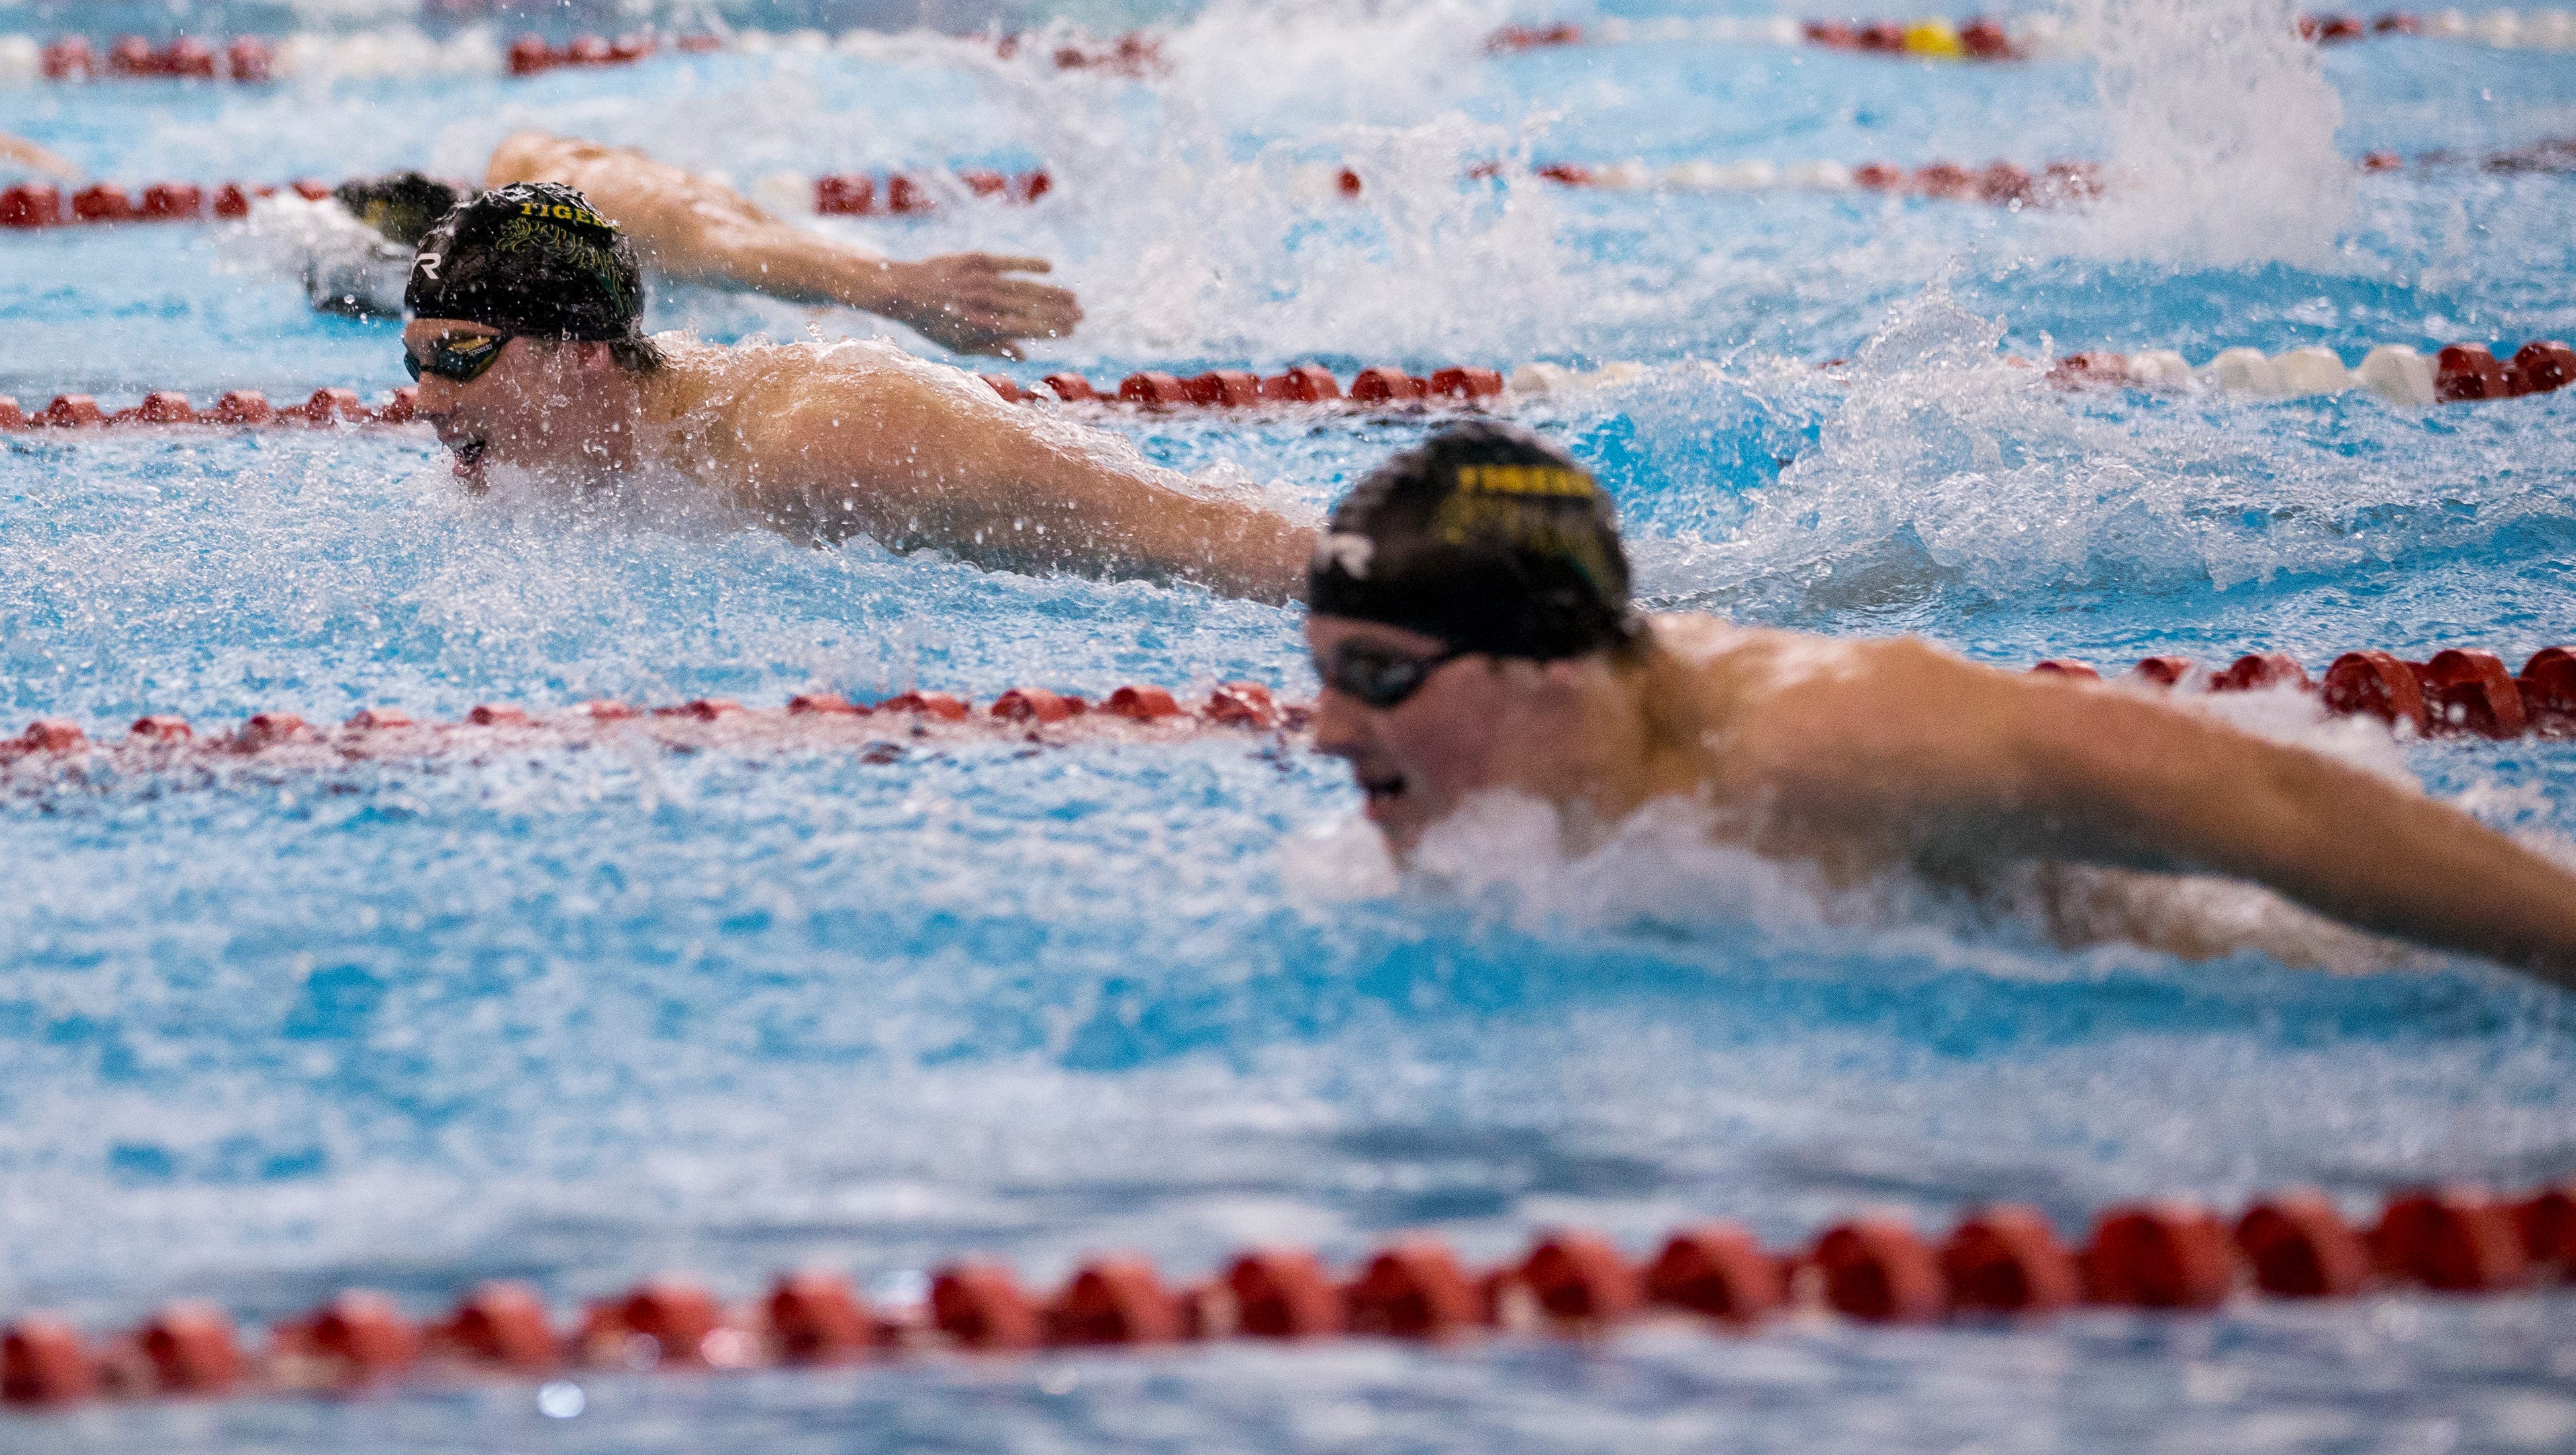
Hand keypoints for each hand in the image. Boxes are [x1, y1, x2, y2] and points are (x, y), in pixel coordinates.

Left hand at [876, 254, 1081, 359]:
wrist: (902, 290)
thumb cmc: (932, 323)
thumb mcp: (959, 345)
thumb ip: (992, 349)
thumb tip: (1024, 356)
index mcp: (982, 327)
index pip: (1026, 327)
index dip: (1052, 328)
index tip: (1071, 329)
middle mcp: (985, 303)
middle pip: (1032, 307)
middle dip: (1059, 311)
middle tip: (1081, 314)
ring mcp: (981, 279)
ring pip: (1025, 286)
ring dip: (1051, 292)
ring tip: (1072, 297)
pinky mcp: (976, 260)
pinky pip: (1009, 262)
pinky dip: (1030, 264)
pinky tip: (1050, 268)